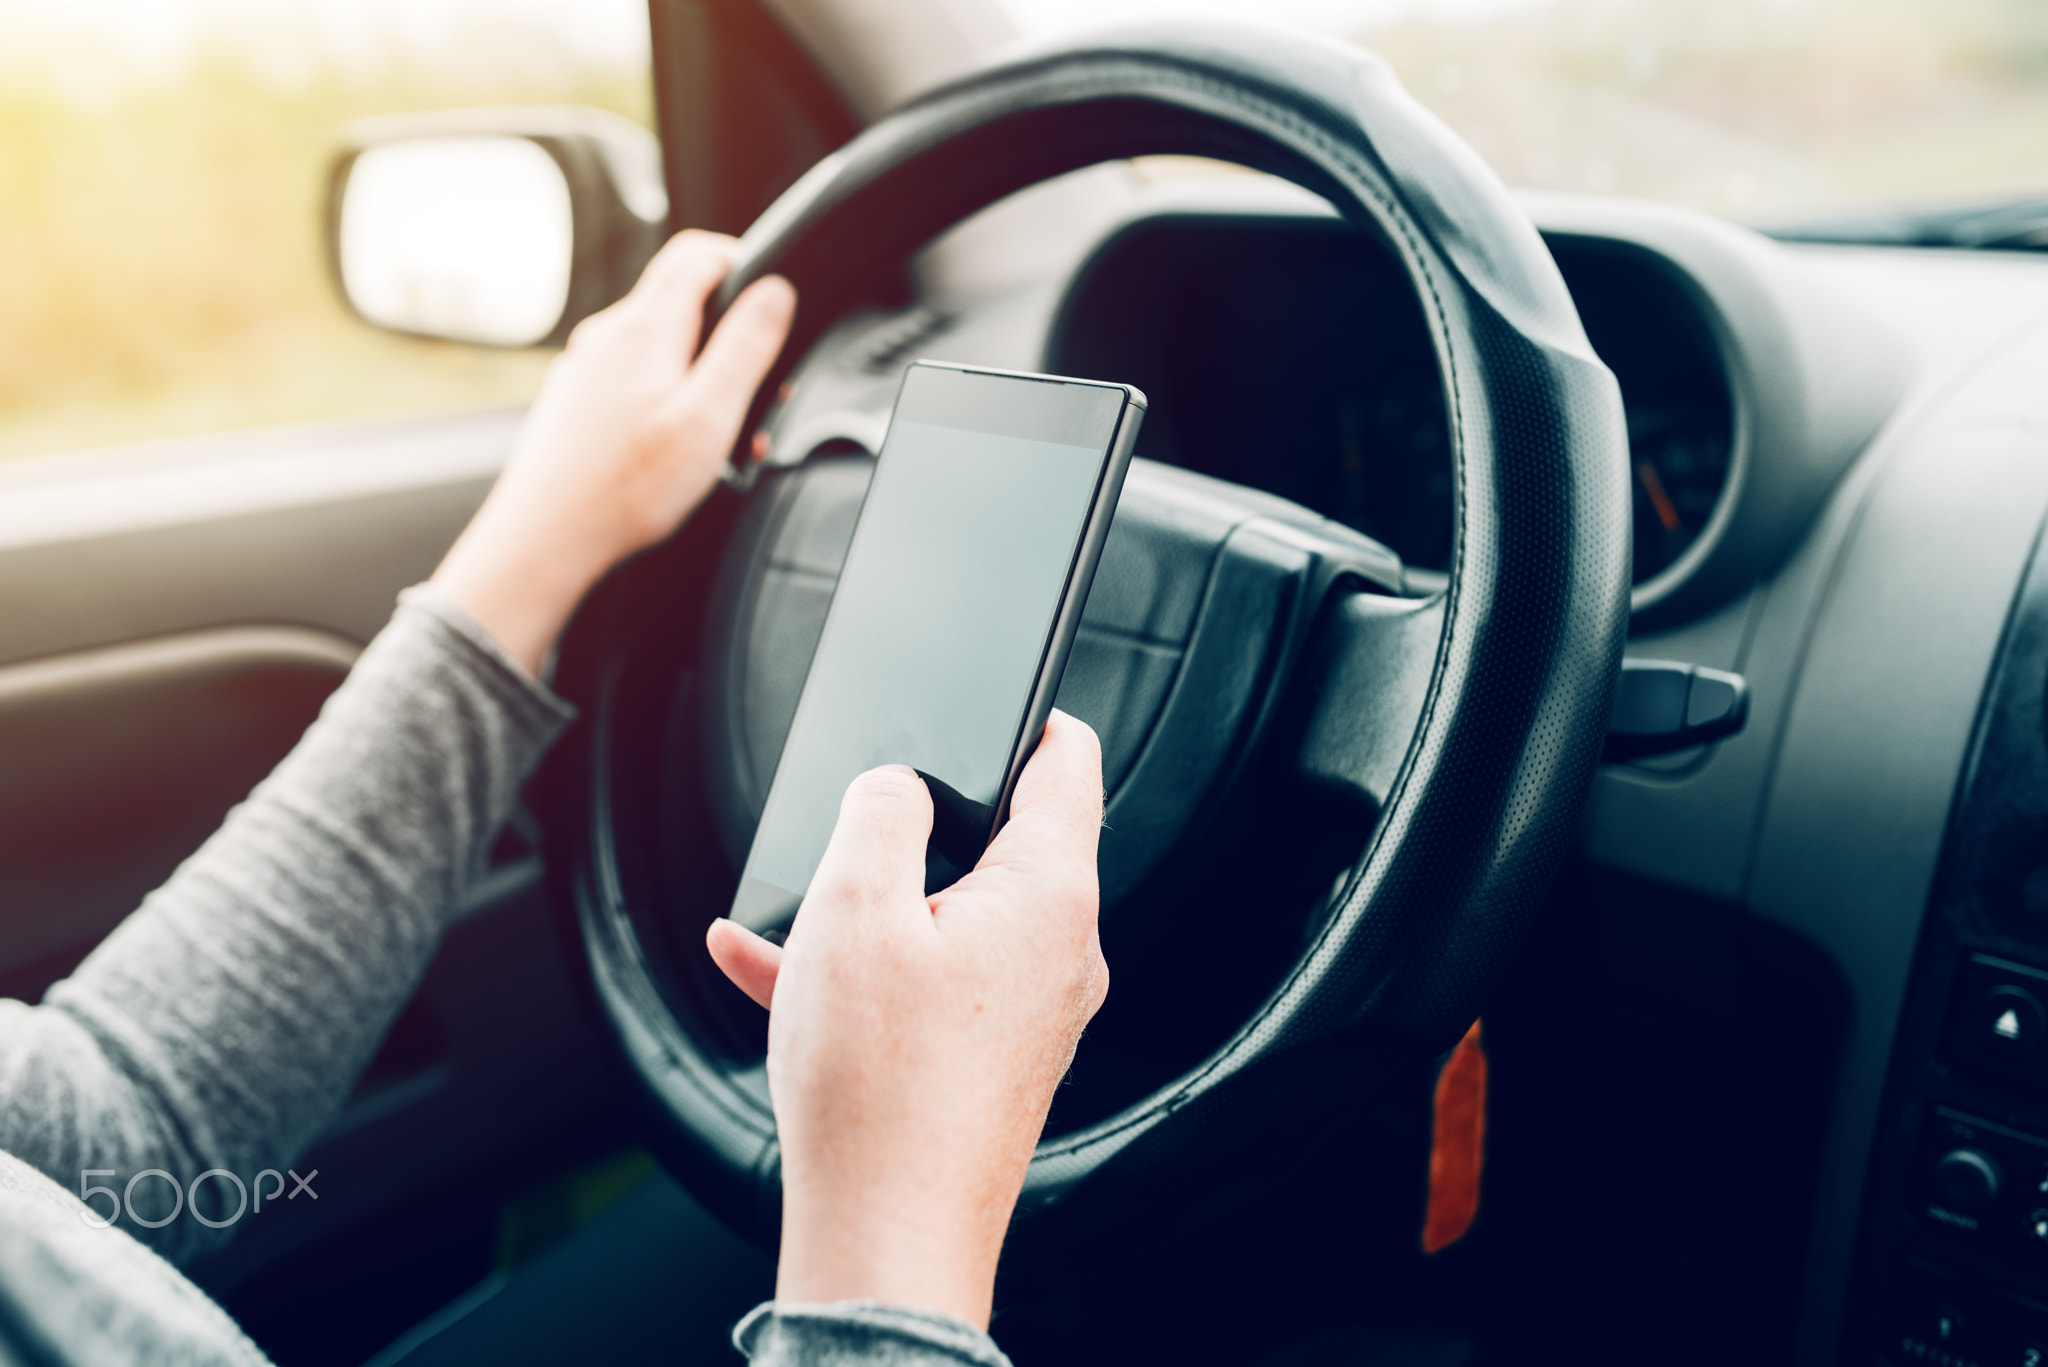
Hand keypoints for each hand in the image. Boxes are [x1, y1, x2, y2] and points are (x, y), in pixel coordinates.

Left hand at [433, 230, 794, 674]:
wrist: (546, 536)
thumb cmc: (627, 487)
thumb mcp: (709, 416)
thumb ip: (746, 346)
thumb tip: (774, 290)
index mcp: (647, 328)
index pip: (698, 253)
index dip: (742, 259)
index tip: (771, 293)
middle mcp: (609, 335)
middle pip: (679, 300)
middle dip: (728, 333)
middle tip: (758, 387)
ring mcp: (586, 366)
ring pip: (657, 345)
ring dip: (698, 374)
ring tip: (719, 433)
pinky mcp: (575, 399)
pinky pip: (631, 378)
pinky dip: (664, 397)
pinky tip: (673, 449)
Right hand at [706, 711, 1109, 1329]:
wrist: (885, 1236)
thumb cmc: (880, 1089)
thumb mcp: (853, 908)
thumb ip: (879, 812)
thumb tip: (897, 785)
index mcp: (1050, 895)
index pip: (1069, 765)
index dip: (1032, 715)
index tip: (1000, 694)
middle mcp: (1061, 952)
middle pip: (1000, 843)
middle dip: (917, 826)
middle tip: (852, 825)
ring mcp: (1031, 1010)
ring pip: (948, 918)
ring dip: (867, 906)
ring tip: (786, 917)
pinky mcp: (994, 1057)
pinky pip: (928, 984)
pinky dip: (863, 969)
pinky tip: (772, 971)